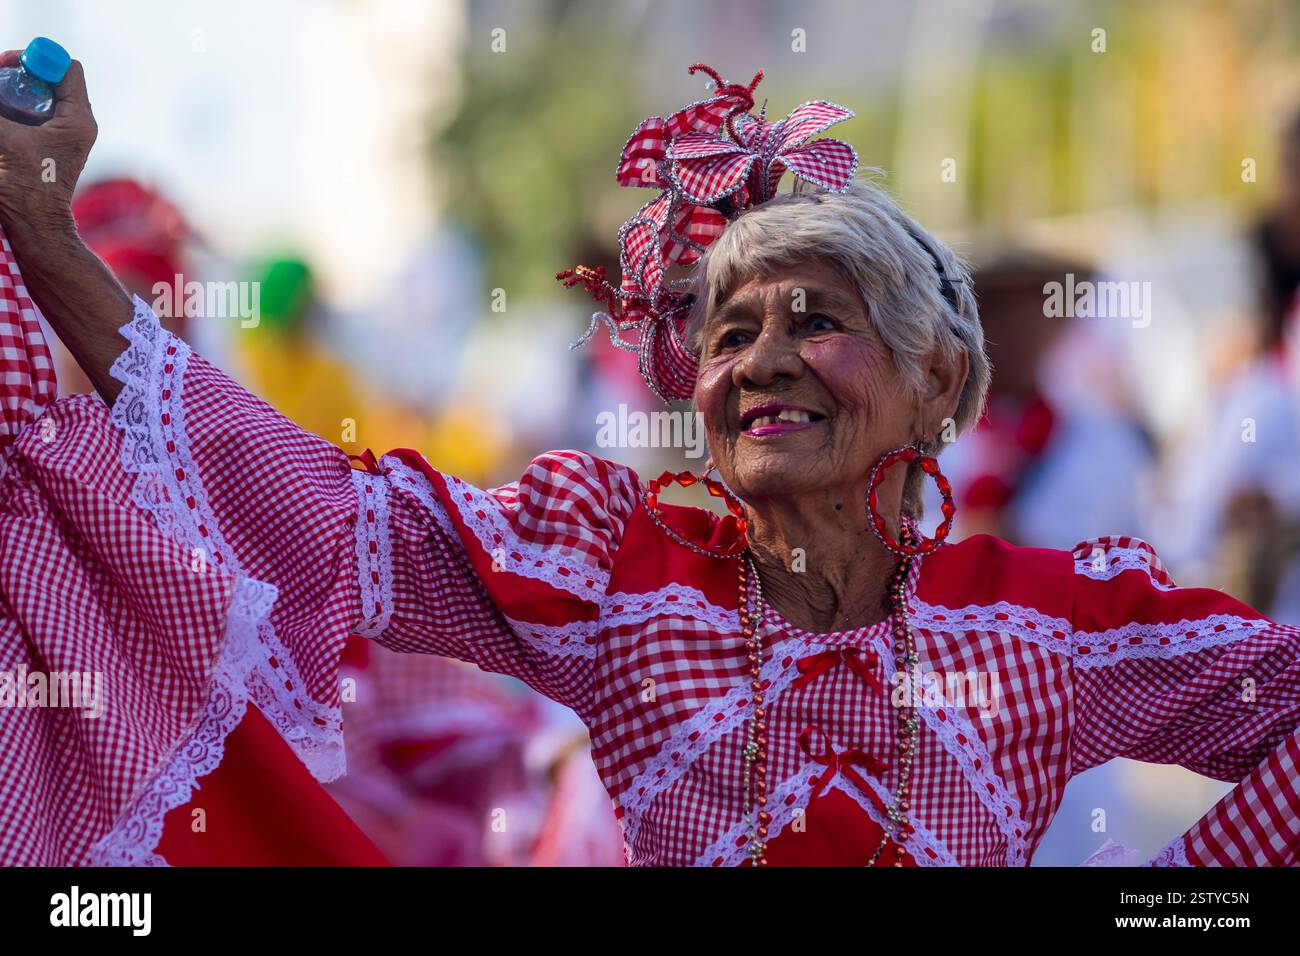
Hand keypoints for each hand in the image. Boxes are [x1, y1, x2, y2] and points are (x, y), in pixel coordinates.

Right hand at [0, 50, 96, 237]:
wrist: (35, 225)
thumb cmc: (24, 186)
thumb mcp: (2, 138)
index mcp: (78, 120)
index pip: (66, 68)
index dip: (35, 59)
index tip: (6, 65)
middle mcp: (78, 124)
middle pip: (52, 79)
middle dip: (20, 74)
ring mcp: (66, 135)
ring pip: (41, 96)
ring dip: (15, 91)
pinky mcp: (52, 145)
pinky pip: (35, 114)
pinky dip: (15, 108)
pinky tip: (3, 117)